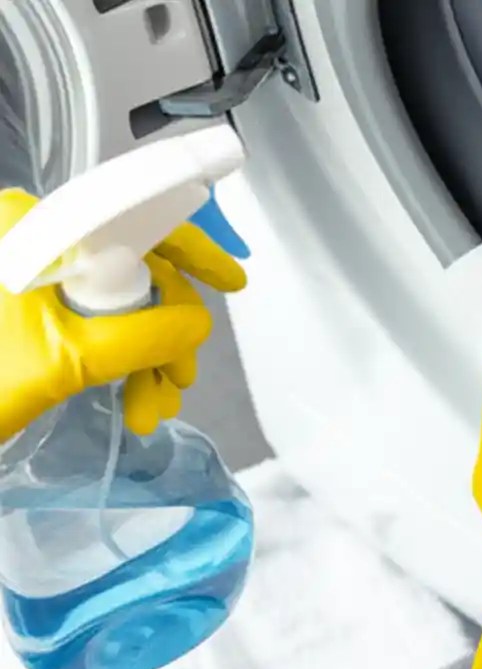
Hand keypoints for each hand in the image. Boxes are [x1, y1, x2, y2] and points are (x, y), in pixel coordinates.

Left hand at [0, 188, 246, 439]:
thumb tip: (198, 325)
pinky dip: (119, 361)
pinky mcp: (21, 308)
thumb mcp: (65, 359)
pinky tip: (133, 400)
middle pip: (134, 271)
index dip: (192, 250)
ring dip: (148, 358)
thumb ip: (143, 337)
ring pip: (118, 304)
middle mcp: (32, 239)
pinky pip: (91, 322)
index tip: (232, 282)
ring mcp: (26, 275)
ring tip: (151, 408)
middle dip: (167, 334)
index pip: (134, 218)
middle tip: (178, 384)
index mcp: (35, 229)